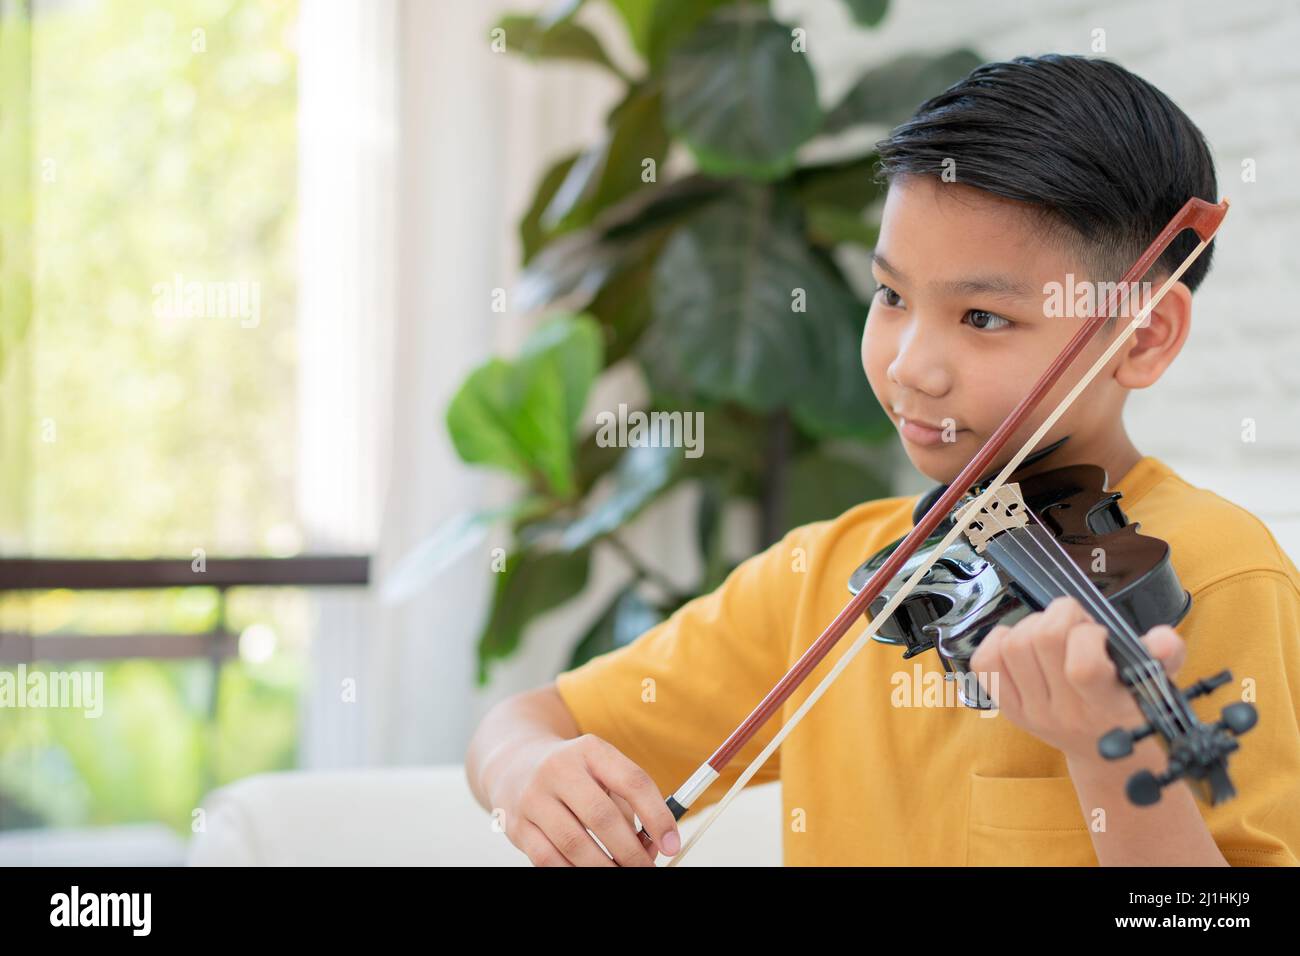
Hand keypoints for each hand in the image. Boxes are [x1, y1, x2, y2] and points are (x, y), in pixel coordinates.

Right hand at [485, 733, 680, 866]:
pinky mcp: (516, 825)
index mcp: (590, 750)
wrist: (514, 763)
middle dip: (631, 852)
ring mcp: (533, 797)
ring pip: (575, 844)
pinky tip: (590, 871)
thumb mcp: (602, 772)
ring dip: (605, 868)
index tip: (672, 844)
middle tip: (646, 868)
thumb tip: (650, 848)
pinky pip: (549, 859)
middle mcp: (558, 769)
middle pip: (602, 817)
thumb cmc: (573, 775)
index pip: (632, 781)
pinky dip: (575, 872)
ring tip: (622, 873)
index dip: (657, 816)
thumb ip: (629, 805)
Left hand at [968, 595, 1186, 761]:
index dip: (1088, 635)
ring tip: (1054, 632)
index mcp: (1105, 707)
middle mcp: (1064, 712)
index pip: (1082, 666)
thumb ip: (1165, 656)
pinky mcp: (1009, 708)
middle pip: (1040, 642)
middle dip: (1059, 616)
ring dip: (1033, 625)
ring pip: (1012, 646)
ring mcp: (1031, 712)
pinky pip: (985, 664)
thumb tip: (1165, 638)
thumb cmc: (1132, 708)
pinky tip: (1022, 642)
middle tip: (1076, 624)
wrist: (1108, 756)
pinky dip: (999, 641)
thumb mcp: (1157, 682)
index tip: (1100, 634)